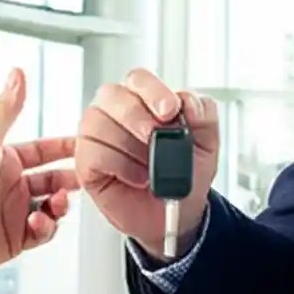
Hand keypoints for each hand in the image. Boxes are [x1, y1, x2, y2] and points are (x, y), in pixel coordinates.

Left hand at [0, 68, 78, 279]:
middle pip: (53, 178)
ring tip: (57, 203)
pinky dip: (46, 227)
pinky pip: (43, 232)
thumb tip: (17, 74)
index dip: (66, 147)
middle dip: (70, 178)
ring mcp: (13, 212)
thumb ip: (5, 111)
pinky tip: (37, 222)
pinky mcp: (14, 239)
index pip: (44, 150)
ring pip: (52, 205)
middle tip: (83, 178)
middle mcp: (10, 184)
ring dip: (60, 204)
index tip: (86, 145)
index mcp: (4, 160)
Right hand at [75, 68, 218, 260]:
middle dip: (135, 115)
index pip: (138, 79)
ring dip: (129, 145)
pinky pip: (92, 152)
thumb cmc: (185, 174)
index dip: (152, 91)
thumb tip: (188, 100)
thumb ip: (204, 115)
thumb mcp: (207, 143)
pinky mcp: (86, 162)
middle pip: (111, 95)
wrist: (177, 214)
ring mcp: (97, 136)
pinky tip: (137, 176)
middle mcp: (116, 112)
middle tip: (154, 136)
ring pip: (98, 122)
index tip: (170, 110)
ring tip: (151, 166)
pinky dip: (119, 165)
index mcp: (144, 100)